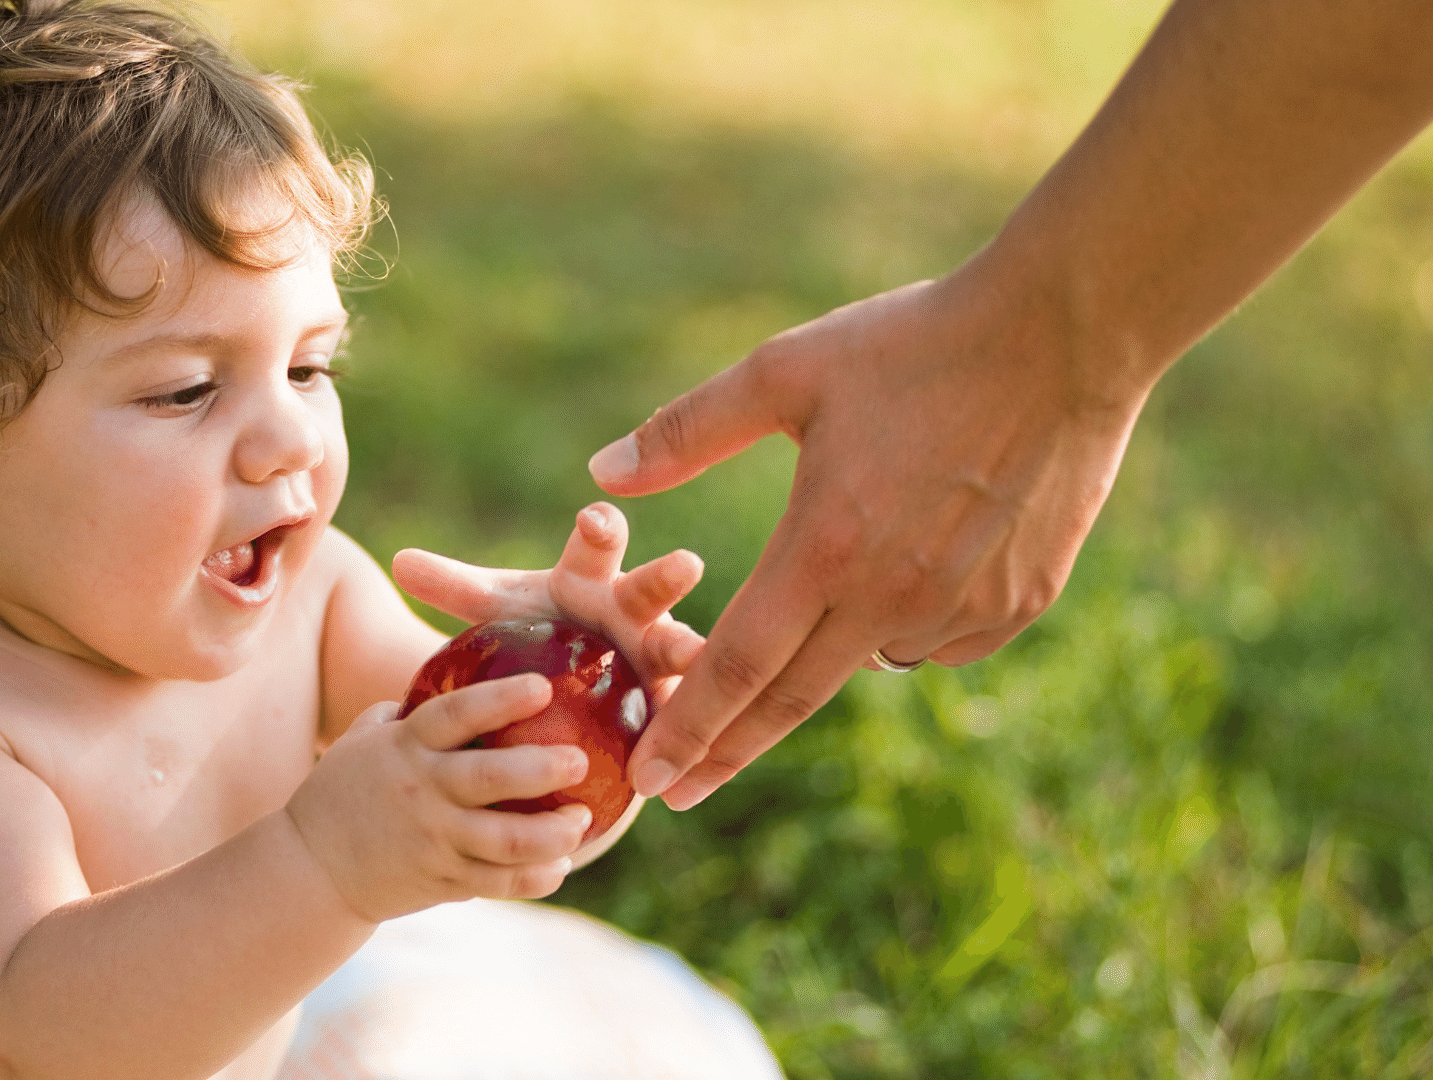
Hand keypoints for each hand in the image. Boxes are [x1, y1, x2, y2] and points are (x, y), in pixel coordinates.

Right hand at [285, 675, 595, 922]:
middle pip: (490, 779)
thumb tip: (462, 671)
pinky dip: (534, 877)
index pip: (456, 715)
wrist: (310, 867)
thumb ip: (410, 711)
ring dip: (551, 833)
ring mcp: (433, 840)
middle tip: (579, 759)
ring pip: (504, 841)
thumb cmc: (346, 790)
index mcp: (404, 745)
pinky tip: (560, 864)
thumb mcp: (366, 739)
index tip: (544, 686)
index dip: (501, 699)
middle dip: (541, 769)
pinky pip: (498, 883)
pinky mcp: (442, 881)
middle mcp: (421, 791)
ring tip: (582, 820)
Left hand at [390, 501, 706, 702]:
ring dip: (687, 654)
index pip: (597, 542)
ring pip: (679, 652)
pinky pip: (685, 719)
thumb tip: (400, 560)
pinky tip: (691, 754)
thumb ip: (457, 587)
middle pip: (650, 589)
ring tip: (692, 659)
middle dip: (667, 577)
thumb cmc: (534, 633)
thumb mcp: (498, 611)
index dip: (599, 528)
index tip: (592, 519)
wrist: (570, 689)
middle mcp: (638, 608)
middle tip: (685, 566)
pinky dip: (688, 731)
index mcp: (594, 574)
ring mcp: (663, 656)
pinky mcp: (674, 706)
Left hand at [590, 271, 1146, 809]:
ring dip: (825, 660)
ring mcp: (962, 608)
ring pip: (868, 663)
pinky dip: (901, 628)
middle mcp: (891, 597)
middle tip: (678, 796)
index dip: (687, 730)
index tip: (648, 781)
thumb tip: (599, 474)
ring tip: (813, 612)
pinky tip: (901, 580)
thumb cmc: (913, 343)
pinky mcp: (1019, 604)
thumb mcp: (786, 371)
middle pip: (791, 703)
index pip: (736, 668)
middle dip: (726, 752)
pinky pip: (938, 643)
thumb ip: (687, 431)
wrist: (1065, 335)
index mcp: (824, 548)